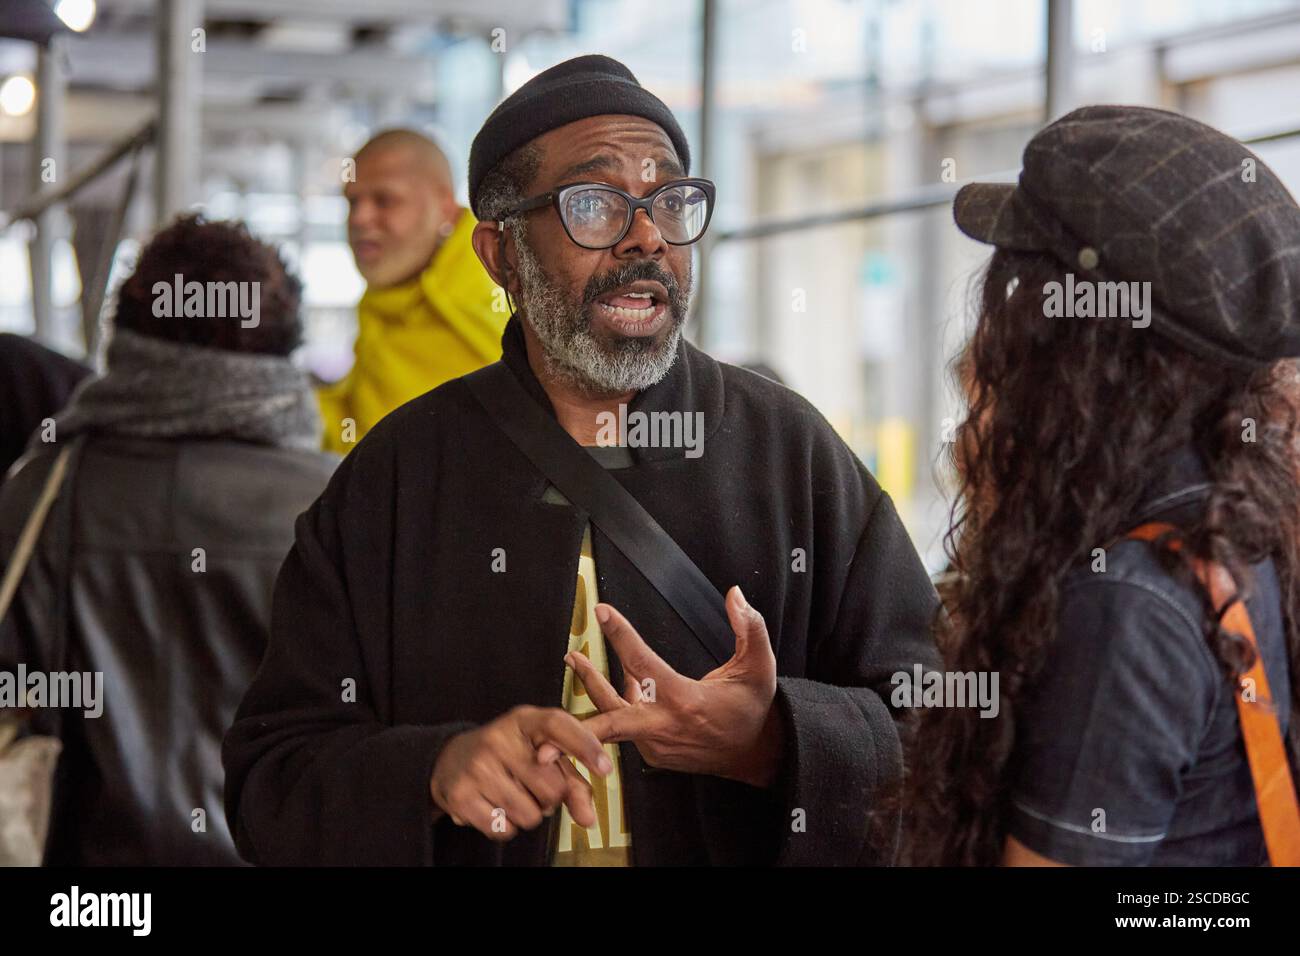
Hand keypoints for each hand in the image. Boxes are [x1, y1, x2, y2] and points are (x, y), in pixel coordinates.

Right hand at [430, 705, 609, 840]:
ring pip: (530, 814)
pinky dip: (507, 826)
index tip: (605, 767)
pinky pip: (505, 829)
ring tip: (512, 794)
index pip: (557, 725)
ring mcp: (477, 767)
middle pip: (552, 787)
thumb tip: (589, 819)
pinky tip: (495, 805)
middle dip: (549, 796)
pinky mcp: (461, 796)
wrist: (450, 761)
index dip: (584, 745)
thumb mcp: (538, 754)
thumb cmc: (507, 756)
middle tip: (530, 785)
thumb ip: (571, 781)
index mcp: (522, 720)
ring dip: (529, 813)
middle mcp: (498, 739)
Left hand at [539, 586, 783, 787]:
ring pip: (614, 717)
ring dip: (594, 689)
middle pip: (611, 713)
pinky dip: (620, 706)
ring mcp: (655, 745)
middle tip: (569, 659)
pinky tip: (621, 686)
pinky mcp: (653, 755)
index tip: (603, 612)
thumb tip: (735, 595)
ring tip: (576, 661)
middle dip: (587, 686)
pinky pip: (627, 729)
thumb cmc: (753, 708)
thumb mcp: (760, 665)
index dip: (621, 635)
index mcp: (685, 701)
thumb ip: (750, 627)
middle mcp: (664, 726)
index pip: (643, 663)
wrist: (755, 755)